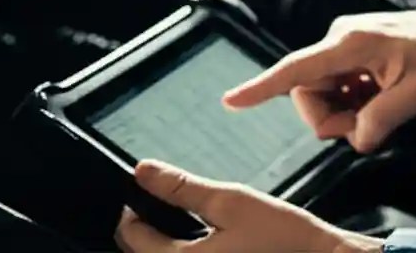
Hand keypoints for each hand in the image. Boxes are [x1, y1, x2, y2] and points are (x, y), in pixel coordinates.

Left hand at [114, 159, 381, 252]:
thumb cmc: (285, 239)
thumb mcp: (232, 202)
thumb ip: (183, 188)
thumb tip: (145, 171)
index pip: (131, 236)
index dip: (134, 207)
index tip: (144, 192)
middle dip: (148, 229)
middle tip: (168, 205)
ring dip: (167, 245)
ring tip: (190, 224)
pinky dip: (191, 252)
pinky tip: (212, 242)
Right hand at [222, 0, 415, 152]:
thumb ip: (379, 122)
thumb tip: (357, 140)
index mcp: (351, 43)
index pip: (296, 69)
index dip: (260, 88)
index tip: (232, 99)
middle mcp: (344, 39)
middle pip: (309, 92)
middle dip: (333, 117)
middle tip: (370, 124)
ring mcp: (351, 44)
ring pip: (325, 92)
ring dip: (347, 110)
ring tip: (384, 108)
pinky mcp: (360, 51)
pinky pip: (342, 85)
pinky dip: (357, 100)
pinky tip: (383, 99)